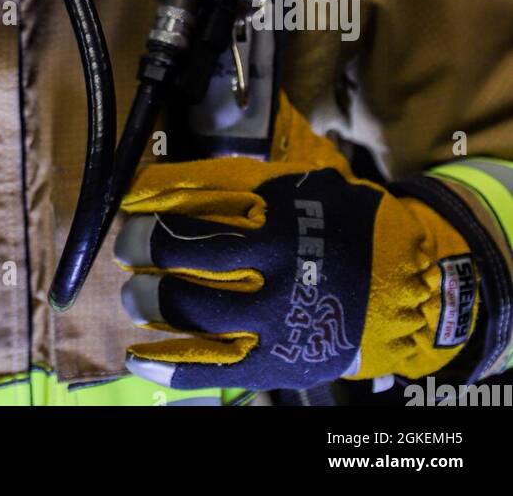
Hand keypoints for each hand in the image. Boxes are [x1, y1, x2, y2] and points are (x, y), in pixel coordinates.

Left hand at [115, 94, 478, 391]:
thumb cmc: (342, 226)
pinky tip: (137, 359)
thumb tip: (169, 171)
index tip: (129, 201)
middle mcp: (273, 255)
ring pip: (191, 307)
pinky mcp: (278, 359)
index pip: (194, 192)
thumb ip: (242, 178)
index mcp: (277, 203)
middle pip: (184, 248)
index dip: (151, 196)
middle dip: (145, 247)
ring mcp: (275, 311)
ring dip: (150, 301)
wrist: (409, 287)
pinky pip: (212, 367)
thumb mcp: (303, 182)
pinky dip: (168, 365)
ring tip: (134, 298)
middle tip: (130, 249)